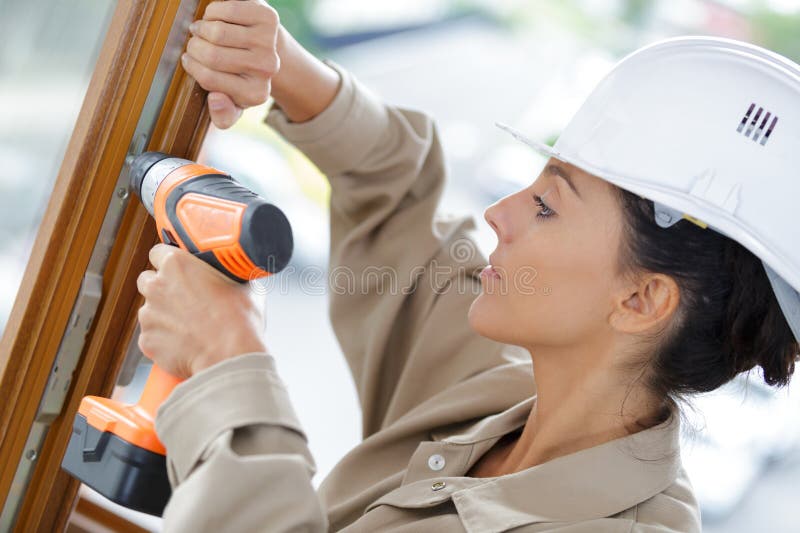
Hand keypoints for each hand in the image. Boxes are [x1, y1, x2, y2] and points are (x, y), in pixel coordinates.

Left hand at [136, 244, 267, 377]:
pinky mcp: (147, 341)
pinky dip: (165, 340)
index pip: (158, 252)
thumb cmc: (240, 319)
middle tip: (184, 300)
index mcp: (177, 265)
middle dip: (161, 288)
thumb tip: (236, 273)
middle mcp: (157, 286)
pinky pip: (153, 337)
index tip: (179, 271)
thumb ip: (228, 275)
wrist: (231, 356)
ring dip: (164, 316)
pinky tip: (185, 344)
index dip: (169, 262)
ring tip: (189, 327)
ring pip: (150, 310)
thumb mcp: (243, 285)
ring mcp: (149, 315)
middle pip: (148, 280)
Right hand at [183, 0, 280, 128]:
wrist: (264, 48)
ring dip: (201, 28)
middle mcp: (266, 69)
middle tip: (193, 43)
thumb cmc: (240, 76)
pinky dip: (212, 12)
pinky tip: (214, 18)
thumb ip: (222, 115)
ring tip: (201, 31)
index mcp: (256, 94)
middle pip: (211, 55)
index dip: (191, 66)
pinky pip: (226, 10)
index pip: (208, 79)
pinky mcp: (268, 18)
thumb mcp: (232, 103)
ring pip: (216, 32)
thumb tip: (216, 100)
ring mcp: (269, 42)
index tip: (189, 60)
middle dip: (194, 47)